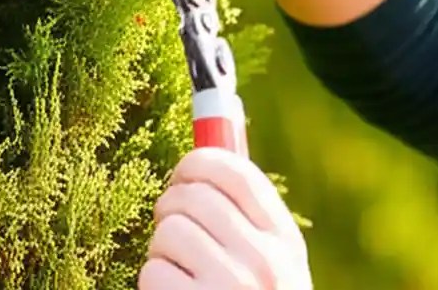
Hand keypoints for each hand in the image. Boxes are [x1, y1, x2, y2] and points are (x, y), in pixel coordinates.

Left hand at [140, 148, 310, 288]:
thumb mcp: (276, 264)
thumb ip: (251, 219)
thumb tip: (202, 160)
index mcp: (284, 241)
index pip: (237, 172)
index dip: (199, 163)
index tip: (184, 174)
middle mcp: (263, 260)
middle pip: (193, 195)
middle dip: (171, 206)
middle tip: (173, 226)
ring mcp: (229, 287)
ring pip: (167, 232)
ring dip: (161, 250)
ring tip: (180, 271)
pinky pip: (152, 272)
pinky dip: (155, 284)